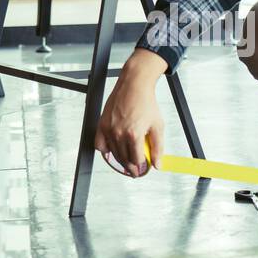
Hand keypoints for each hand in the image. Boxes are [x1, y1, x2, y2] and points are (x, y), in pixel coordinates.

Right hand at [94, 49, 167, 177]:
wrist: (134, 86)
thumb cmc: (146, 103)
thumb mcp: (158, 126)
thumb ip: (158, 147)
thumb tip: (158, 165)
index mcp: (134, 135)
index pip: (136, 160)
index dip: (140, 167)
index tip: (143, 169)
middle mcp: (119, 133)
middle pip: (123, 159)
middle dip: (130, 168)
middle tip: (135, 171)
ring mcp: (109, 129)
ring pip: (112, 153)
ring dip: (120, 160)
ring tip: (126, 162)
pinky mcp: (102, 124)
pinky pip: (99, 144)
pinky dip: (105, 150)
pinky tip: (112, 150)